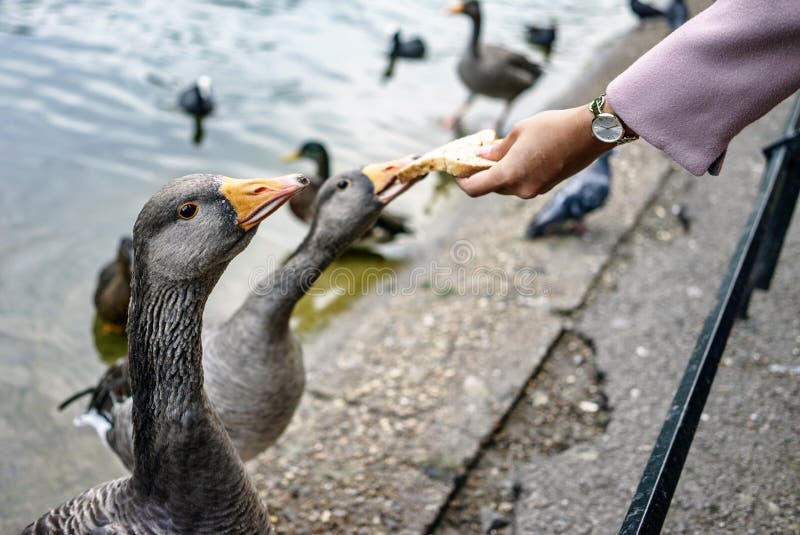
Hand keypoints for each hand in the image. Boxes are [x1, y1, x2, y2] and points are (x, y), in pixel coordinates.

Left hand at [455, 105, 611, 198]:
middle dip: (482, 174)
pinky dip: (514, 173)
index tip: (457, 171)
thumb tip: (483, 158)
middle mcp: (521, 189)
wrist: (590, 133)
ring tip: (498, 152)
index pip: (475, 189)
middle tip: (476, 156)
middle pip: (492, 187)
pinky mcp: (545, 187)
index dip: (462, 182)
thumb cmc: (553, 127)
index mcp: (509, 175)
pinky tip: (518, 156)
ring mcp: (534, 190)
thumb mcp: (518, 132)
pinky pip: (522, 184)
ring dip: (499, 173)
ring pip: (507, 186)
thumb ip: (498, 150)